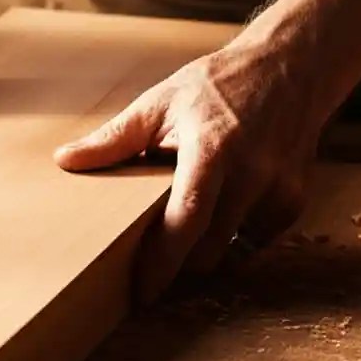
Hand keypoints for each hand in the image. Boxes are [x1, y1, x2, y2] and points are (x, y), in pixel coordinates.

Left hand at [54, 41, 321, 302]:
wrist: (291, 67)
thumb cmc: (218, 84)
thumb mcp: (160, 102)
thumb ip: (115, 138)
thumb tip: (66, 160)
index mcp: (212, 149)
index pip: (185, 220)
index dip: (163, 263)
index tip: (142, 292)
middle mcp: (251, 173)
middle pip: (208, 248)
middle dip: (178, 264)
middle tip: (151, 261)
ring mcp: (278, 189)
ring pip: (232, 250)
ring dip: (205, 250)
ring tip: (185, 231)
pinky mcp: (294, 200)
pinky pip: (255, 239)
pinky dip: (234, 236)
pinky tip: (222, 208)